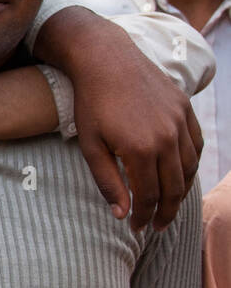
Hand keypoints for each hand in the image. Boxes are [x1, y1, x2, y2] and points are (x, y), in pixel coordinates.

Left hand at [66, 33, 201, 231]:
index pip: (149, 196)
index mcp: (141, 150)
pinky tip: (180, 175)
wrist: (106, 60)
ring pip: (189, 168)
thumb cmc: (91, 104)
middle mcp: (167, 138)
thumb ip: (107, 182)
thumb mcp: (90, 146)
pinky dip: (191, 164)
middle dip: (166, 212)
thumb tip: (121, 214)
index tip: (137, 228)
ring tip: (169, 206)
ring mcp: (180, 122)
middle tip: (158, 227)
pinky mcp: (185, 108)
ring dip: (181, 191)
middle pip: (174, 188)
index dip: (144, 217)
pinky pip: (196, 144)